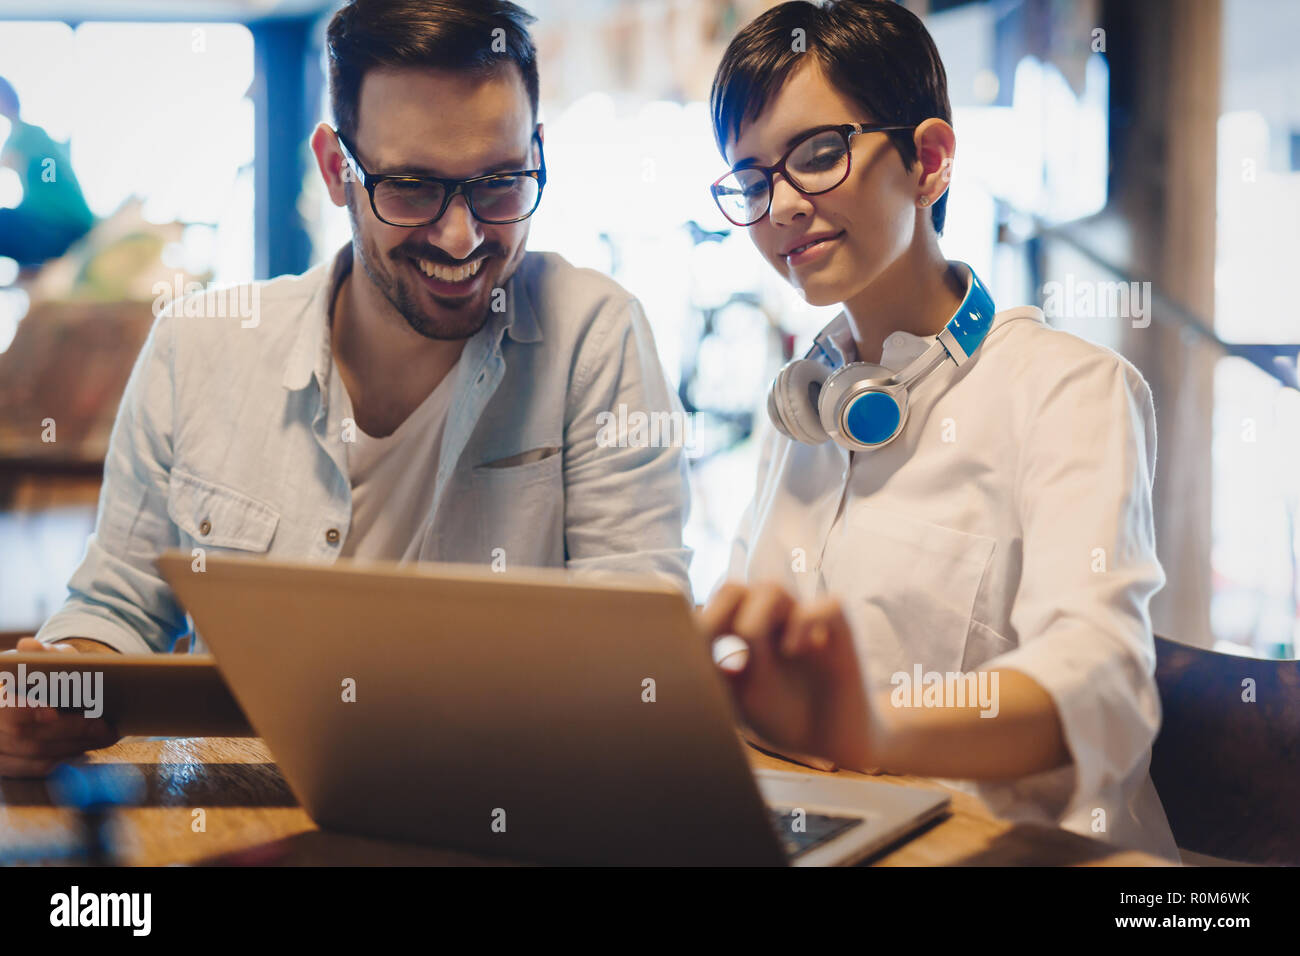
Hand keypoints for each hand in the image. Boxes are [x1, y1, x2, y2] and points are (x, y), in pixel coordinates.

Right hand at [0, 639, 120, 776]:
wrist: (38, 691)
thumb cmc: (44, 672)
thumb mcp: (47, 658)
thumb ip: (42, 654)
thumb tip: (28, 646)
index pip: (8, 710)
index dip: (27, 711)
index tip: (53, 712)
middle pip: (24, 737)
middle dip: (69, 732)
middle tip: (104, 726)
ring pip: (33, 756)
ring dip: (74, 747)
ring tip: (106, 735)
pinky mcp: (5, 764)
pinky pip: (35, 768)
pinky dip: (64, 757)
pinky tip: (87, 745)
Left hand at [697, 582, 879, 771]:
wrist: (830, 741)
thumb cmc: (783, 717)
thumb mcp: (742, 697)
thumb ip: (721, 667)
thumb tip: (699, 642)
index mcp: (739, 633)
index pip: (710, 608)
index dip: (702, 624)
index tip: (706, 658)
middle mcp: (768, 621)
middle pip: (734, 589)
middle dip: (722, 615)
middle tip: (727, 654)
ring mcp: (802, 623)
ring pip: (772, 589)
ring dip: (756, 616)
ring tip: (754, 653)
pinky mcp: (838, 631)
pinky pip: (827, 604)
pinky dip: (805, 621)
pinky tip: (794, 650)